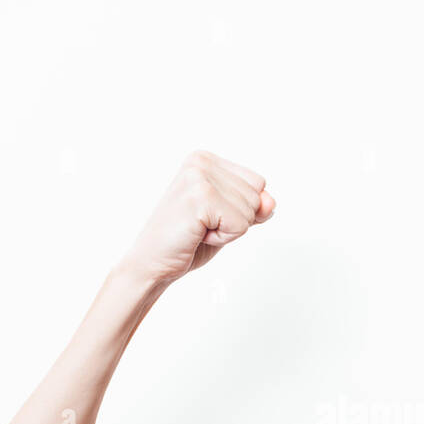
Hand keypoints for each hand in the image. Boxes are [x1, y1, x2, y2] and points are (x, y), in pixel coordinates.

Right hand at [118, 149, 275, 284]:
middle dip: (235, 220)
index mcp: (206, 160)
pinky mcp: (201, 198)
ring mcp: (199, 177)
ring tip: (198, 229)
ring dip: (228, 230)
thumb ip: (252, 208)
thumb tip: (271, 202)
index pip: (257, 183)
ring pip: (250, 211)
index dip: (240, 209)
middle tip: (201, 226)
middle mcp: (201, 162)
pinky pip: (240, 225)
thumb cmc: (187, 240)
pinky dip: (223, 238)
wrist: (152, 263)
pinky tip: (198, 234)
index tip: (209, 216)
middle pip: (256, 196)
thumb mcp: (227, 220)